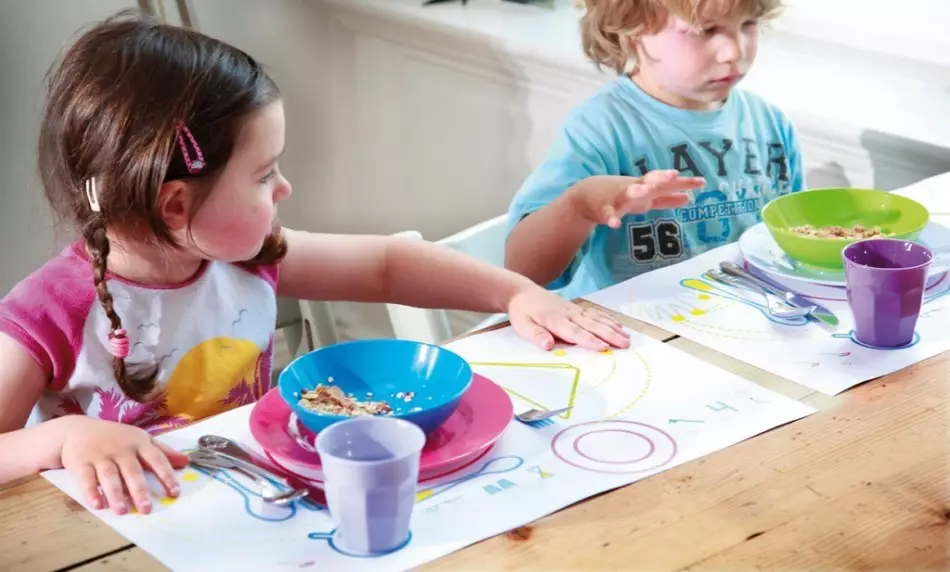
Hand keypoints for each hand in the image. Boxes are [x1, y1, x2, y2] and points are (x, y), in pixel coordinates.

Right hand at [59, 416, 187, 514]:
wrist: (76, 429)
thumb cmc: (115, 437)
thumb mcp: (140, 439)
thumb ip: (162, 451)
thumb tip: (186, 462)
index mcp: (139, 443)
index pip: (156, 459)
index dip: (166, 475)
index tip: (174, 492)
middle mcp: (121, 449)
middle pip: (132, 471)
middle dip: (140, 490)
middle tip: (147, 509)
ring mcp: (101, 456)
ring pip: (110, 476)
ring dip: (115, 494)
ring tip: (122, 511)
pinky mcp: (81, 463)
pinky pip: (86, 479)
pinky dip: (91, 492)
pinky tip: (97, 505)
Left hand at [506, 285, 630, 350]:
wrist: (522, 291)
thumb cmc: (522, 312)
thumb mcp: (523, 325)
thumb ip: (536, 335)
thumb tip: (548, 345)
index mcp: (555, 320)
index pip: (575, 333)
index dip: (590, 340)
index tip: (604, 348)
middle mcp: (568, 314)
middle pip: (592, 326)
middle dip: (610, 336)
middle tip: (625, 345)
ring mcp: (574, 309)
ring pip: (597, 319)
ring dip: (613, 328)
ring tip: (627, 338)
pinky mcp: (576, 307)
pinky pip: (595, 313)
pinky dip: (608, 319)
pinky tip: (619, 326)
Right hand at [570, 170, 705, 228]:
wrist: (586, 194)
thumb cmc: (622, 194)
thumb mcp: (646, 196)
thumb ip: (667, 198)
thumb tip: (689, 197)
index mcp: (646, 186)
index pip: (667, 182)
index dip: (684, 182)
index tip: (701, 182)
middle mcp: (634, 188)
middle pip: (649, 181)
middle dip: (660, 177)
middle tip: (673, 174)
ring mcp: (618, 197)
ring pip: (628, 193)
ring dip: (637, 191)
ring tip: (646, 191)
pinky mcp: (604, 209)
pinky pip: (608, 214)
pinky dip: (611, 218)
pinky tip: (615, 224)